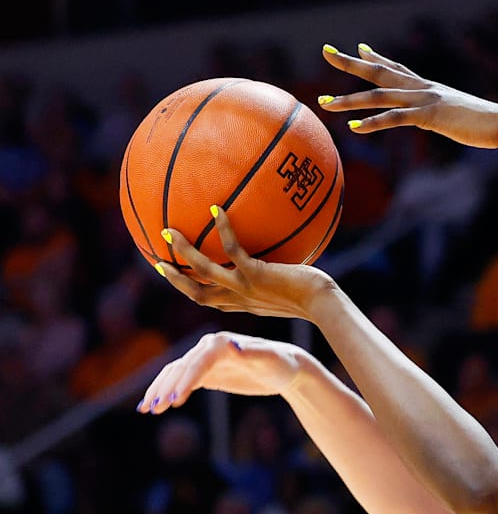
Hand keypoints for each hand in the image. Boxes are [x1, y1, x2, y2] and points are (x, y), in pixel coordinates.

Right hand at [136, 332, 310, 413]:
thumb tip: (232, 347)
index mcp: (221, 342)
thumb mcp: (271, 360)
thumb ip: (252, 353)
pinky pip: (182, 382)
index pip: (198, 362)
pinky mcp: (207, 373)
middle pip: (181, 368)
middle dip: (165, 388)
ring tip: (147, 409)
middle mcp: (208, 347)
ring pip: (176, 374)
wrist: (286, 368)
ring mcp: (205, 360)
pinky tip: (158, 406)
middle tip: (152, 409)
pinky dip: (168, 392)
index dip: (185, 381)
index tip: (174, 400)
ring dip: (160, 390)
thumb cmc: (281, 363)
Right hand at [156, 205, 336, 319]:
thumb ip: (275, 276)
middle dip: (175, 278)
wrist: (324, 305)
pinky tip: (218, 208)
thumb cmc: (315, 296)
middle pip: (197, 294)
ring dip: (184, 252)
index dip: (189, 289)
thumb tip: (279, 256)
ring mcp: (245, 288)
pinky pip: (232, 249)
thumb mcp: (289, 288)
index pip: (209, 300)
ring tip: (169, 231)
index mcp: (244, 304)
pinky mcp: (256, 275)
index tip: (173, 275)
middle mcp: (240, 299)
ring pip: (203, 272)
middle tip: (157, 260)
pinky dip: (223, 229)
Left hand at [319, 43, 497, 147]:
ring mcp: (423, 100)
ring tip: (324, 103)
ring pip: (377, 96)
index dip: (375, 58)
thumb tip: (430, 118)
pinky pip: (394, 119)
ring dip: (348, 100)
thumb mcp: (456, 114)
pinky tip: (354, 127)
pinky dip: (372, 123)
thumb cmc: (484, 122)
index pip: (397, 68)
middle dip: (349, 63)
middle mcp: (422, 88)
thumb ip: (438, 113)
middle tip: (326, 52)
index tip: (358, 49)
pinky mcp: (428, 116)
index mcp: (428, 87)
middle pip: (378, 72)